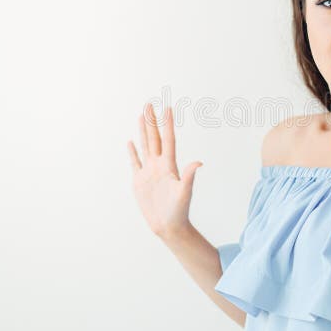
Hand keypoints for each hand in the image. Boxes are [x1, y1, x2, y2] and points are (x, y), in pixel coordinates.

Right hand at [127, 104, 202, 238]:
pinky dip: (133, 152)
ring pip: (145, 146)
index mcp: (169, 165)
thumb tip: (199, 162)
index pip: (168, 140)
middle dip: (151, 121)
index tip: (168, 108)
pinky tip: (131, 142)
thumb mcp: (185, 192)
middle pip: (154, 138)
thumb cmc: (179, 211)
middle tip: (149, 104)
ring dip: (142, 131)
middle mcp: (159, 165)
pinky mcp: (140, 181)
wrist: (168, 226)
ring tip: (141, 116)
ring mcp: (149, 172)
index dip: (167, 124)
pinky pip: (135, 162)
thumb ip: (189, 176)